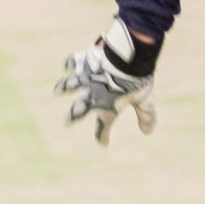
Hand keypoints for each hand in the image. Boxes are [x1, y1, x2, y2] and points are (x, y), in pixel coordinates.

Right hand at [55, 17, 157, 145]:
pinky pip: (74, 62)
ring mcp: (86, 78)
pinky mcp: (85, 62)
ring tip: (56, 91)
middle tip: (67, 120)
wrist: (127, 60)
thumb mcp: (146, 102)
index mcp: (106, 108)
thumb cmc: (137, 82)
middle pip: (78, 109)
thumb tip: (148, 132)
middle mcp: (92, 96)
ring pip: (69, 85)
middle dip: (72, 116)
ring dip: (63, 88)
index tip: (103, 143)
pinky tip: (67, 65)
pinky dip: (70, 63)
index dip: (102, 137)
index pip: (103, 128)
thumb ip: (146, 116)